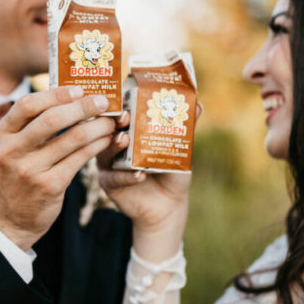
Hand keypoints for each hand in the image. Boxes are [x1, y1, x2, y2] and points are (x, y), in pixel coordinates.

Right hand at [0, 86, 115, 249]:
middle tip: (103, 102)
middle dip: (83, 107)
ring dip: (98, 127)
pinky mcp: (50, 186)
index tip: (79, 89)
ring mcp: (31, 170)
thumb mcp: (12, 150)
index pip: (28, 105)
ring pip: (72, 138)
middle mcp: (13, 151)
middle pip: (52, 119)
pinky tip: (106, 141)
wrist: (8, 220)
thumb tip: (68, 98)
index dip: (56, 94)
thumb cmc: (16, 178)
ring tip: (111, 122)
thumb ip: (30, 127)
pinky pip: (80, 158)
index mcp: (2, 135)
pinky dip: (97, 146)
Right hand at [97, 104, 202, 254]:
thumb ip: (185, 128)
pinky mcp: (109, 184)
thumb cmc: (172, 172)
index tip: (128, 99)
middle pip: (108, 130)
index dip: (122, 106)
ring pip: (105, 152)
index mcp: (128, 132)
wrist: (168, 204)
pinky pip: (114, 178)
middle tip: (125, 117)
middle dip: (115, 122)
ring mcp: (109, 165)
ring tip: (126, 140)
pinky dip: (126, 176)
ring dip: (115, 145)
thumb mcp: (179, 149)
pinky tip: (139, 175)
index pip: (120, 115)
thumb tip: (198, 105)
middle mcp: (115, 146)